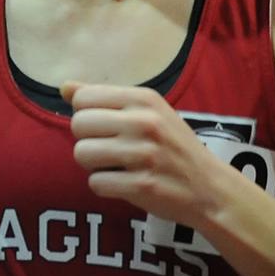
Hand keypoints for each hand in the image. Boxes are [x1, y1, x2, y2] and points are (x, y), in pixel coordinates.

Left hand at [63, 82, 228, 227]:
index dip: (87, 115)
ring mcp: (144, 154)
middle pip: (78, 125)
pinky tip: (124, 183)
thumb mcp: (148, 112)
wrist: (210, 188)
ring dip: (93, 165)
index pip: (84, 98)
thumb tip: (64, 87)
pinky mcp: (142, 185)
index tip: (105, 127)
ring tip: (115, 166)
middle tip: (109, 149)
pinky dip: (105, 186)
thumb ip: (105, 98)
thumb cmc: (173, 146)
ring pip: (82, 154)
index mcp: (144, 99)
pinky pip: (96, 183)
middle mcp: (144, 122)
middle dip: (87, 140)